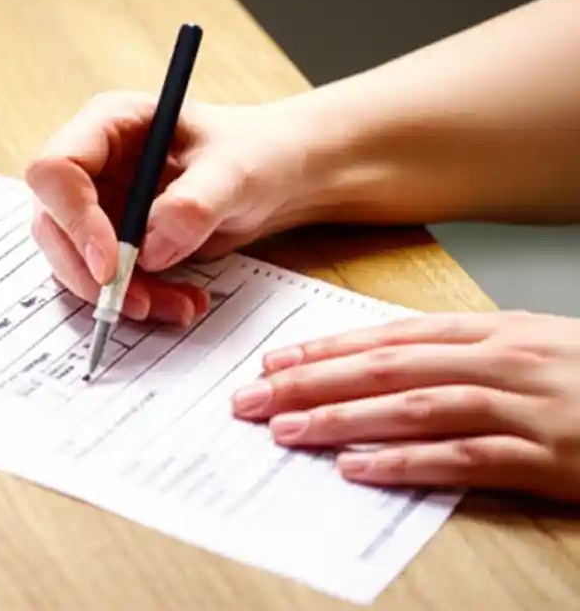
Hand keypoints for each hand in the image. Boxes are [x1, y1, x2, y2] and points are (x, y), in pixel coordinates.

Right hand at [25, 91, 326, 324]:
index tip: (111, 265)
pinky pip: (104, 279)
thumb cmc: (255, 153)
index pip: (55, 170)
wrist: (273, 177)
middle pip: (53, 223)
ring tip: (179, 306)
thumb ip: (196, 203)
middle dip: (91, 272)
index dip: (73, 219)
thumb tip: (151, 249)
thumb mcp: (237, 171)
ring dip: (120, 294)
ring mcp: (96, 202)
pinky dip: (139, 298)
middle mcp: (91, 163)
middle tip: (137, 303)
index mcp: (107, 125)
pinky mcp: (109, 239)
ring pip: (75, 259)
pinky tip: (180, 302)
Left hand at [231, 311, 579, 501]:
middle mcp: (504, 360)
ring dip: (342, 419)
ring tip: (286, 429)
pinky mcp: (548, 455)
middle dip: (312, 382)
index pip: (391, 336)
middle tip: (252, 397)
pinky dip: (405, 463)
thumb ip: (465, 355)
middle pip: (388, 368)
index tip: (273, 360)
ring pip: (414, 407)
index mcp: (496, 332)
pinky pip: (464, 458)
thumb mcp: (533, 351)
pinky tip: (357, 469)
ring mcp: (526, 406)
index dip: (327, 348)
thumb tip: (386, 368)